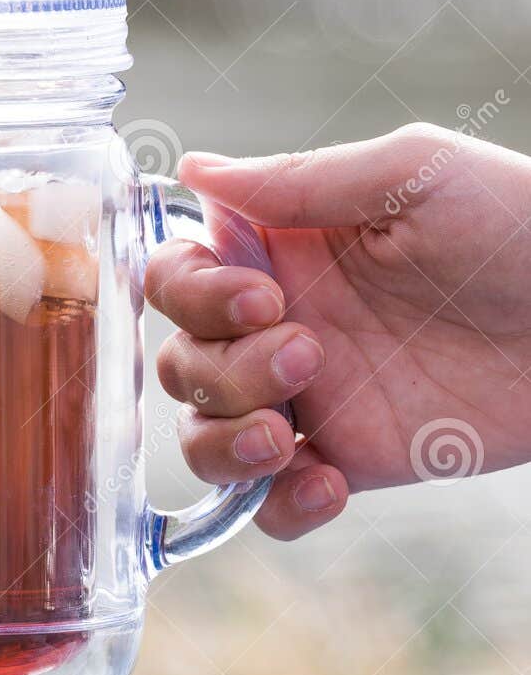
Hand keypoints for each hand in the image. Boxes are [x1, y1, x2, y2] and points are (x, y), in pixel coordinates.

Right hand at [146, 123, 530, 539]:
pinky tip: (330, 486)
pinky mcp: (352, 460)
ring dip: (226, 443)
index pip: (177, 273)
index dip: (194, 294)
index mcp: (284, 248)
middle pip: (180, 361)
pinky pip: (273, 503)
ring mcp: (313, 397)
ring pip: (205, 436)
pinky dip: (279, 505)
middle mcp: (282, 322)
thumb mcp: (414, 175)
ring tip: (289, 440)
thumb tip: (192, 168)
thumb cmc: (520, 224)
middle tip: (308, 354)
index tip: (263, 298)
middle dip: (221, 370)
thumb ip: (299, 181)